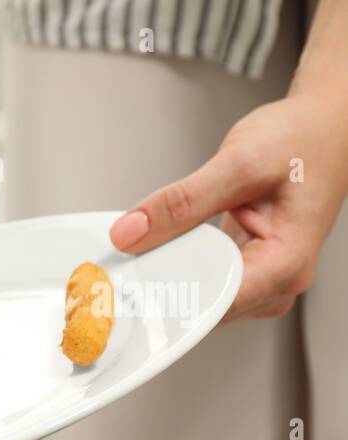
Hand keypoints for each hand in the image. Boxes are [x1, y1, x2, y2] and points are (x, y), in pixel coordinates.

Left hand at [108, 93, 347, 321]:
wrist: (323, 126)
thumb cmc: (303, 139)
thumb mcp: (238, 163)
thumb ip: (182, 201)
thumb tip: (131, 231)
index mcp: (286, 262)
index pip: (219, 304)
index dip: (171, 301)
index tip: (133, 296)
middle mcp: (280, 279)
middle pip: (209, 307)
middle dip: (165, 292)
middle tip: (121, 276)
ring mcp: (265, 276)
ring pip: (204, 299)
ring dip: (171, 281)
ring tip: (138, 261)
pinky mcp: (249, 266)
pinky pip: (207, 281)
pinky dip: (181, 268)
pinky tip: (160, 253)